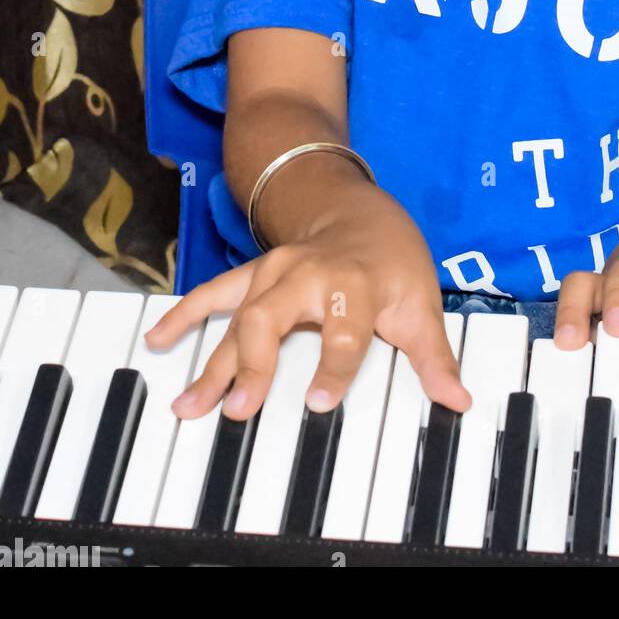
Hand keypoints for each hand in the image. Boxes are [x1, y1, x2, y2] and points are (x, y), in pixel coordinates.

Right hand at [145, 187, 471, 419]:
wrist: (360, 210)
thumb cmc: (392, 263)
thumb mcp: (421, 304)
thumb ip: (433, 357)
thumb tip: (458, 400)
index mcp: (355, 283)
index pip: (345, 327)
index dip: (335, 364)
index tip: (320, 402)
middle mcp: (308, 274)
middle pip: (273, 315)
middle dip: (254, 361)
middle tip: (239, 408)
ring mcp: (275, 273)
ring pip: (238, 314)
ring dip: (212, 359)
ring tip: (190, 404)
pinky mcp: (253, 275)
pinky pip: (213, 292)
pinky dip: (184, 314)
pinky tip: (159, 340)